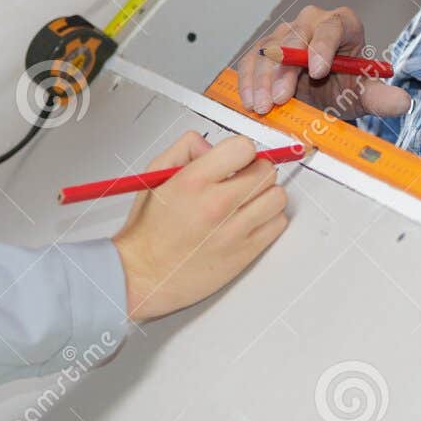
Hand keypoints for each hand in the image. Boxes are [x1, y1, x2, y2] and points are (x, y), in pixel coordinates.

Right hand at [111, 131, 288, 320]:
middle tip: (243, 178)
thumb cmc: (148, 231)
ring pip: (278, 197)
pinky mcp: (245, 253)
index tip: (237, 159)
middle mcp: (216, 205)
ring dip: (266, 194)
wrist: (143, 274)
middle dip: (256, 170)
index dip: (242, 151)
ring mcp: (234, 231)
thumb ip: (184, 149)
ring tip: (248, 200)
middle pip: (266, 171)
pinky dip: (269, 218)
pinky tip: (250, 220)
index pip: (244, 148)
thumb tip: (212, 146)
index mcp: (193, 182)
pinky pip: (278, 224)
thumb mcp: (155, 176)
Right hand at [235, 4, 410, 119]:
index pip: (333, 27)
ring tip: (263, 106)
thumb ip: (381, 98)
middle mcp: (313, 22)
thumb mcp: (364, 94)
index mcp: (343, 24)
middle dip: (286, 68)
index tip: (318, 70)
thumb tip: (403, 102)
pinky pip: (252, 60)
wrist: (324, 95)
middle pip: (296, 35)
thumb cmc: (345, 87)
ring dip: (263, 79)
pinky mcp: (264, 49)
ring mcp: (285, 33)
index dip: (323, 46)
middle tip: (281, 97)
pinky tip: (250, 101)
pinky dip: (248, 81)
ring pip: (269, 48)